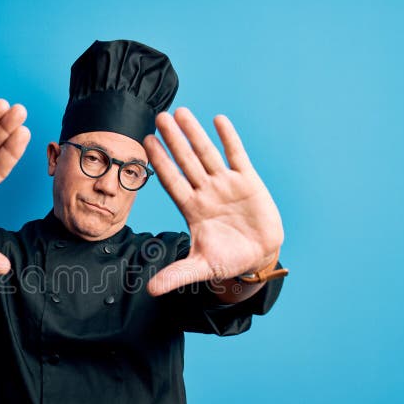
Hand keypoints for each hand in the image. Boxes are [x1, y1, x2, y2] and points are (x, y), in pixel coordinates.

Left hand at [143, 108, 283, 296]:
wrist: (258, 257)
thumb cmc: (227, 260)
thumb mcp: (200, 268)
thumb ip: (176, 274)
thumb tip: (150, 290)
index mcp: (191, 208)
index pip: (171, 180)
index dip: (159, 162)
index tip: (145, 143)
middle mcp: (205, 192)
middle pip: (185, 161)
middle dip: (172, 140)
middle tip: (159, 117)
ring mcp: (226, 184)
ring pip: (206, 154)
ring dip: (195, 134)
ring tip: (181, 112)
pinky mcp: (248, 182)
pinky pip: (236, 156)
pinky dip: (228, 139)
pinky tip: (219, 120)